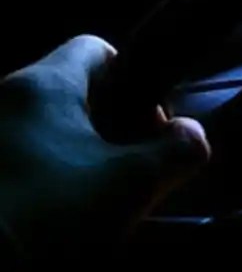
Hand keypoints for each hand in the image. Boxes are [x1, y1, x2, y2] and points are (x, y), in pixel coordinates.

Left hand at [0, 35, 209, 265]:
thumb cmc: (50, 213)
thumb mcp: (133, 183)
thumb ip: (177, 150)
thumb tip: (191, 136)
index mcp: (42, 85)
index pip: (96, 49)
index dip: (133, 81)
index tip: (147, 128)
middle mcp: (1, 100)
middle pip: (71, 96)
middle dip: (106, 130)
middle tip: (126, 173)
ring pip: (43, 134)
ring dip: (72, 160)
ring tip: (91, 205)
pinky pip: (19, 166)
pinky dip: (43, 184)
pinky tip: (54, 222)